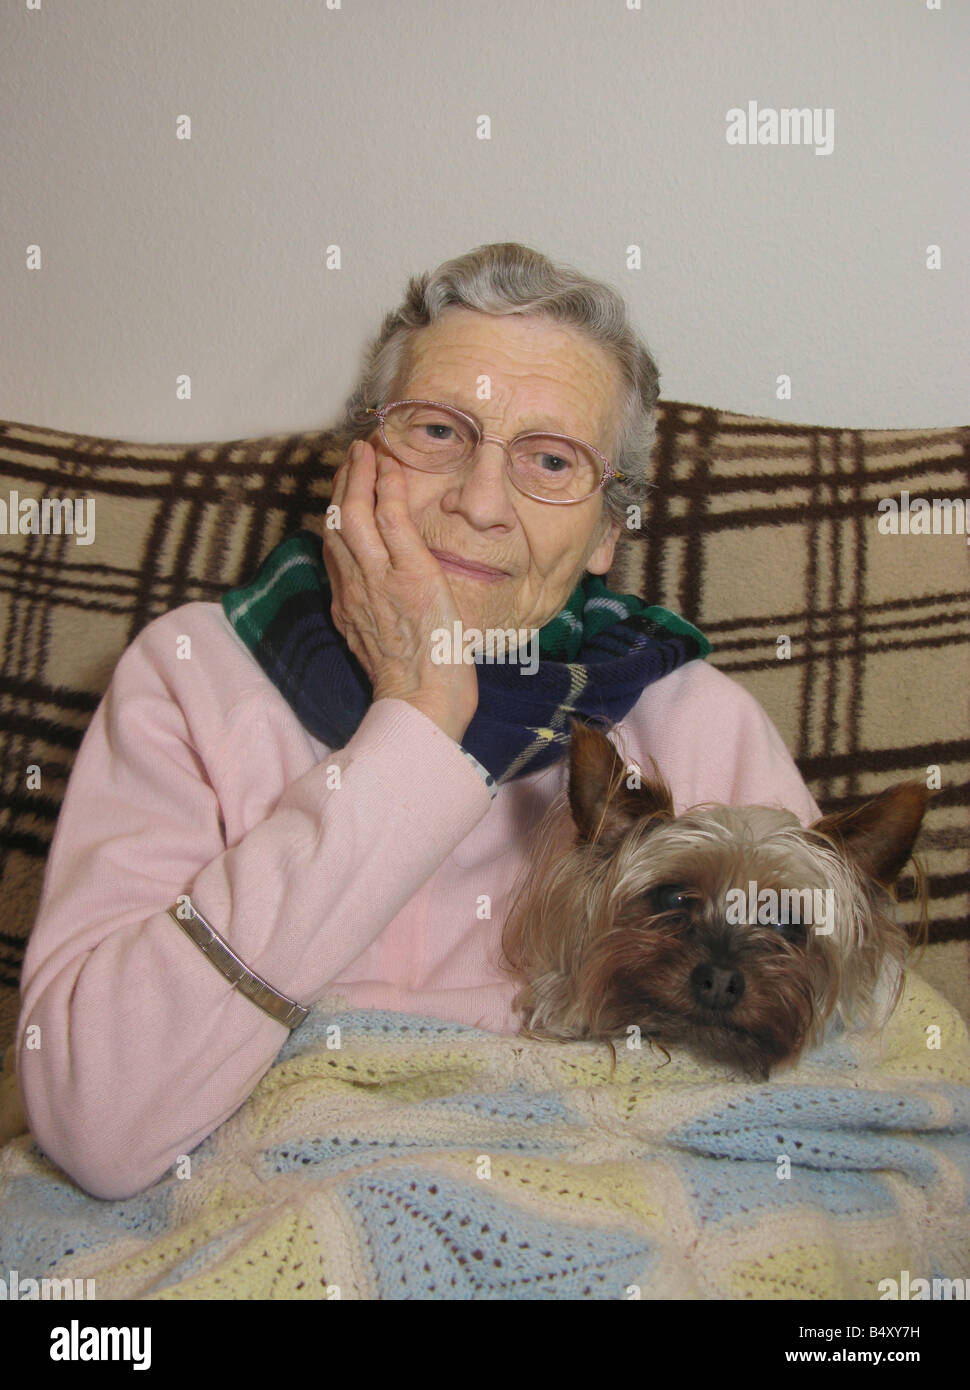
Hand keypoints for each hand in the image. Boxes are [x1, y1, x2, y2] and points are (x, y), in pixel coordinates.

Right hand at [322, 438, 478, 743]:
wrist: (422, 704)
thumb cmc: (415, 686)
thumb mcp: (381, 646)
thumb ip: (373, 617)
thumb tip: (381, 600)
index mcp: (347, 605)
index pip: (335, 547)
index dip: (338, 512)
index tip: (347, 491)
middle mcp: (355, 587)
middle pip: (338, 522)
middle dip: (344, 483)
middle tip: (355, 455)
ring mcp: (379, 578)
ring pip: (358, 512)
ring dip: (362, 474)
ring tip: (368, 448)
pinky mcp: (409, 574)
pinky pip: (392, 519)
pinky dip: (388, 487)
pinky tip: (392, 466)